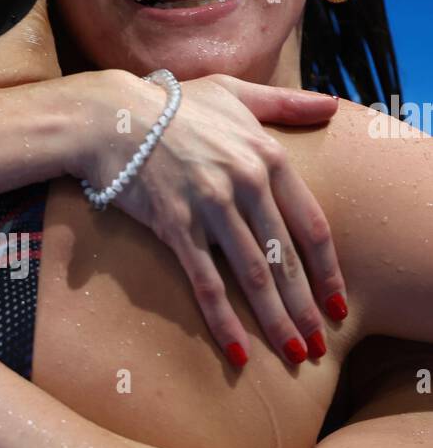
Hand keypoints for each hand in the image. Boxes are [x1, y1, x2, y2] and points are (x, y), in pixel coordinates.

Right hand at [67, 69, 346, 366]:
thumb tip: (332, 106)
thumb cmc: (171, 103)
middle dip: (306, 308)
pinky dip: (224, 320)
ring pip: (255, 276)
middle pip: (287, 259)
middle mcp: (246, 183)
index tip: (338, 304)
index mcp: (267, 155)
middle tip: (318, 346)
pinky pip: (207, 283)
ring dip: (276, 321)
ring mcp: (211, 206)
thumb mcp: (234, 93)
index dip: (328, 271)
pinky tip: (238, 352)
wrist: (109, 116)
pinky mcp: (176, 227)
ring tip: (293, 353)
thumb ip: (285, 103)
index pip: (311, 226)